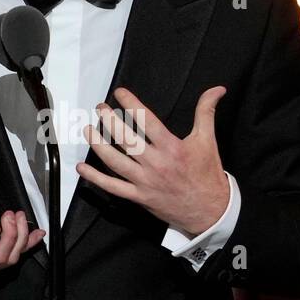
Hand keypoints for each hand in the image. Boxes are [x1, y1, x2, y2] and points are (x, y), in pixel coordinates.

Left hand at [75, 85, 229, 236]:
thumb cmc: (207, 174)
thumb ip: (207, 112)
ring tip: (88, 129)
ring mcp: (145, 181)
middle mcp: (156, 163)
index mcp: (172, 147)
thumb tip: (216, 89)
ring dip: (98, 144)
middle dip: (109, 121)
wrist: (209, 210)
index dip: (131, 104)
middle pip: (126, 139)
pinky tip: (82, 167)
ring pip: (115, 161)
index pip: (147, 120)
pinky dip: (95, 178)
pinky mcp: (139, 196)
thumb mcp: (208, 140)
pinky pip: (112, 187)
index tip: (120, 93)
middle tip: (100, 108)